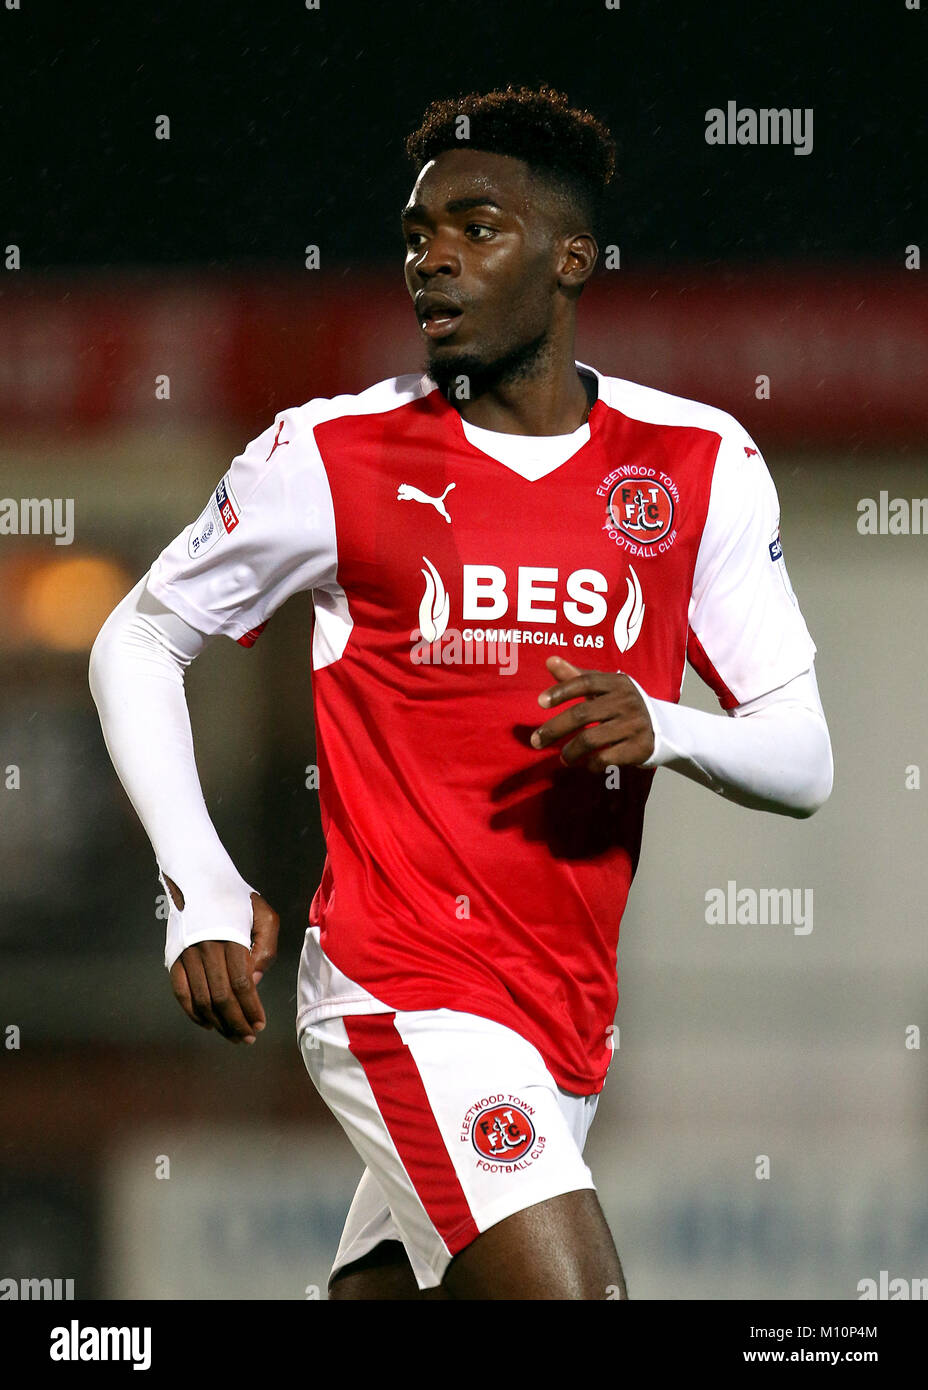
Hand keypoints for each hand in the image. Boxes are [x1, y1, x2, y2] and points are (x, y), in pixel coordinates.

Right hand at [166, 879, 279, 1043]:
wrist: (200, 879)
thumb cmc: (238, 900)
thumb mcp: (264, 914)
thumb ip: (266, 947)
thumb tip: (253, 982)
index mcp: (231, 937)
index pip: (241, 983)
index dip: (251, 1008)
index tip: (260, 1023)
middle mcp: (206, 947)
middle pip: (220, 996)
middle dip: (236, 1022)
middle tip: (248, 1037)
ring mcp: (187, 954)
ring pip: (201, 999)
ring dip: (217, 1023)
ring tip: (232, 1035)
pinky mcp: (174, 958)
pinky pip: (181, 993)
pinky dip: (193, 1012)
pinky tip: (208, 1023)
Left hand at [530, 655, 654, 770]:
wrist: (662, 728)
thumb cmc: (621, 705)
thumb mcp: (603, 688)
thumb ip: (576, 677)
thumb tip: (549, 661)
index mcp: (617, 683)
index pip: (586, 682)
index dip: (562, 690)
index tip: (540, 702)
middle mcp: (627, 701)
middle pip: (582, 713)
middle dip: (555, 728)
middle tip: (536, 741)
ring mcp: (634, 725)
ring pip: (591, 739)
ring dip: (571, 751)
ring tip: (563, 758)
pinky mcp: (639, 747)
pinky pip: (606, 758)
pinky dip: (591, 764)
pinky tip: (585, 764)